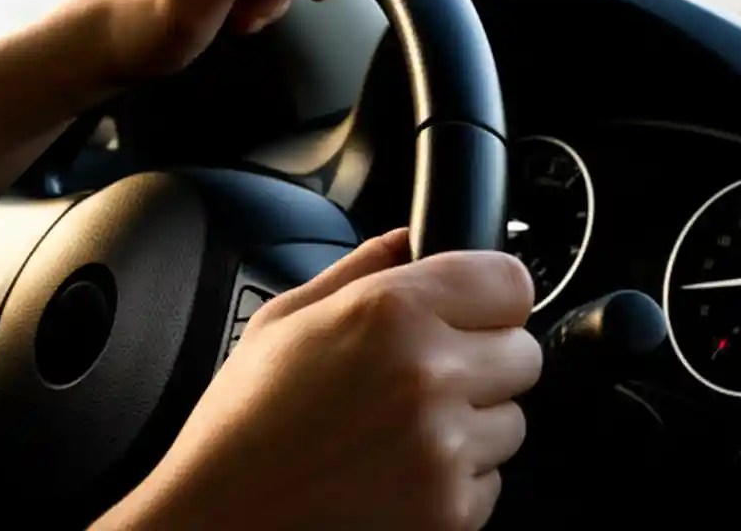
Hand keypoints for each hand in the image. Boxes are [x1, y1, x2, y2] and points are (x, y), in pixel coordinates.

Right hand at [94, 229, 541, 530]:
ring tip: (399, 433)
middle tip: (425, 380)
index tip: (474, 312)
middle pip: (524, 353)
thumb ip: (361, 268)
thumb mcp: (284, 321)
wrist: (215, 527)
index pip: (511, 282)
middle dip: (485, 363)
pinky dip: (455, 482)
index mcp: (391, 312)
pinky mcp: (450, 511)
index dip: (492, 297)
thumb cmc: (240, 429)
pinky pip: (491, 482)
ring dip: (473, 426)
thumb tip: (409, 238)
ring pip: (512, 421)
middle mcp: (428, 376)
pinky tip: (396, 475)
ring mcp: (443, 449)